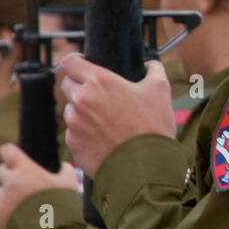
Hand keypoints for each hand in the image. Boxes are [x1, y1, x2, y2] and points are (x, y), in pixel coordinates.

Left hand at [0, 142, 78, 225]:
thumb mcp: (70, 182)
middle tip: (25, 182)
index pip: (7, 151)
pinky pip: (1, 206)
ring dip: (9, 193)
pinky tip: (23, 213)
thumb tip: (62, 166)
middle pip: (2, 171)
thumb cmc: (63, 204)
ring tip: (26, 202)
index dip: (11, 153)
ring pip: (1, 190)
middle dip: (11, 174)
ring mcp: (4, 199)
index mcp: (26, 170)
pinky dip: (9, 208)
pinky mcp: (1, 215)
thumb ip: (65, 170)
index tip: (16, 157)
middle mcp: (11, 182)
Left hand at [60, 54, 174, 176]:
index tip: (83, 64)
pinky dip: (85, 134)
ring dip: (83, 112)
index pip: (70, 61)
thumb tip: (149, 65)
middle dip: (81, 87)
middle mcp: (81, 100)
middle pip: (67, 85)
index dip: (76, 61)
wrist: (146, 167)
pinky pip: (75, 133)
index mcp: (99, 81)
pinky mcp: (73, 144)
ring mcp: (74, 123)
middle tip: (101, 96)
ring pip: (71, 110)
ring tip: (107, 122)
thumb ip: (153, 69)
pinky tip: (105, 139)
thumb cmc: (153, 127)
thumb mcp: (160, 90)